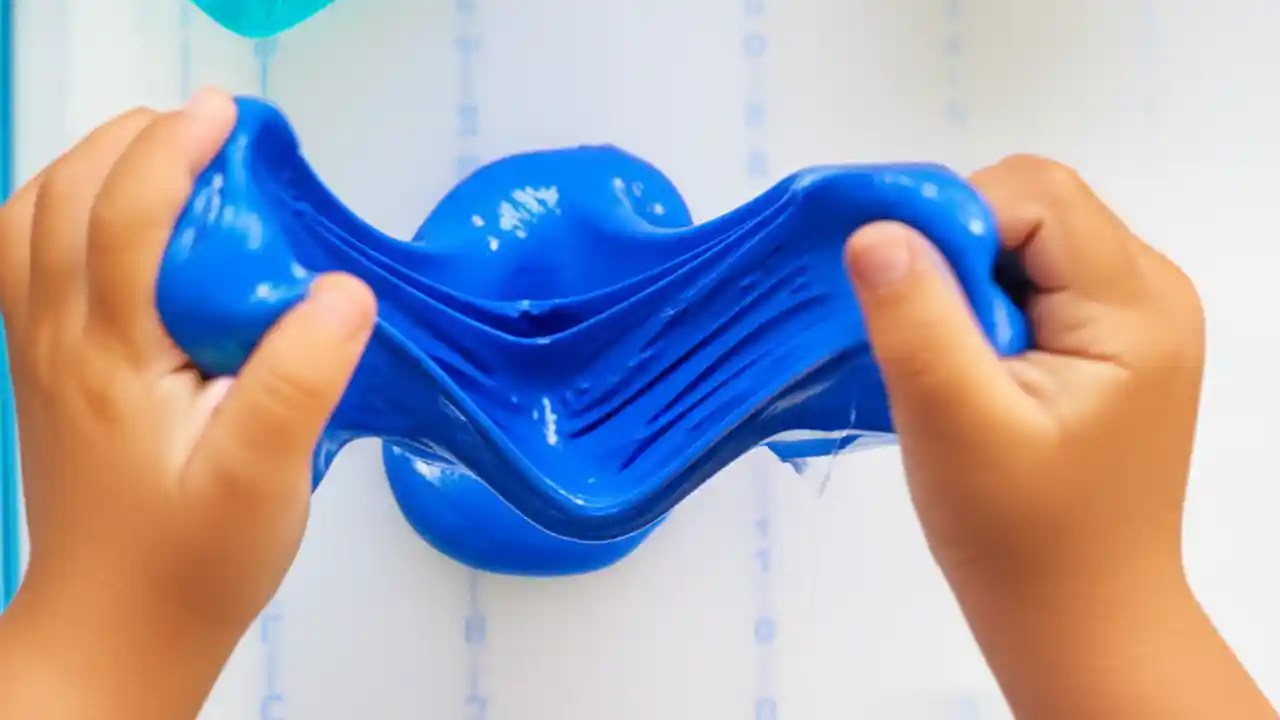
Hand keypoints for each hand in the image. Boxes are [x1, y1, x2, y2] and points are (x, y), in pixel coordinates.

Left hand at [0, 89, 374, 717]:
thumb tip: (340, 292)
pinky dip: (53, 213)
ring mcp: (40, 357)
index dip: (172, 152)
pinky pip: (20, 264)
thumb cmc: (192, 562)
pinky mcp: (45, 375)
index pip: (122, 220)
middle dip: (127, 140)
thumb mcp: (265, 478)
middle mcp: (58, 344)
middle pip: (59, 200)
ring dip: (83, 167)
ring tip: (157, 156)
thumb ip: (301, 380)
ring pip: (25, 224)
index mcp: (111, 359)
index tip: (226, 118)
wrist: (120, 629)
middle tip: (202, 128)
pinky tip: (106, 222)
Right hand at [844, 155, 1273, 718]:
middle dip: (955, 247)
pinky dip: (978, 306)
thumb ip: (916, 318)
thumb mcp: (955, 423)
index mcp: (1134, 305)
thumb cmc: (1021, 537)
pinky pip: (1031, 283)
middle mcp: (1148, 293)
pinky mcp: (1103, 347)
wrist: (1078, 619)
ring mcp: (1131, 320)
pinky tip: (960, 365)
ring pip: (1026, 242)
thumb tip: (874, 229)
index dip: (953, 218)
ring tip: (937, 357)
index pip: (1036, 195)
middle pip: (1035, 207)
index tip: (894, 283)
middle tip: (912, 326)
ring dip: (963, 280)